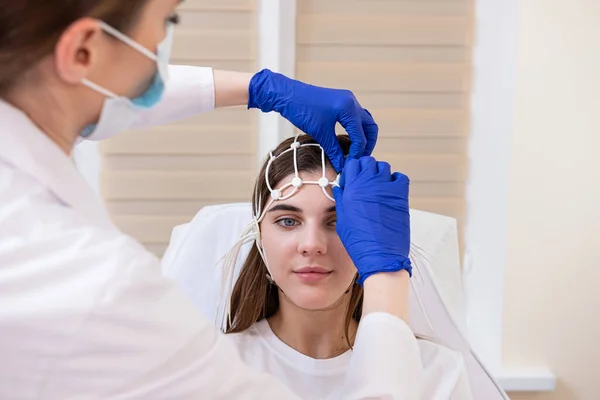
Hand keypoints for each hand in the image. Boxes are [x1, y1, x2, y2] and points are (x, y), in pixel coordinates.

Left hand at [247, 69, 377, 171]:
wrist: (287, 94)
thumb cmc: (302, 110)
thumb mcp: (320, 133)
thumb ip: (334, 150)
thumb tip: (342, 166)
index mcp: (349, 108)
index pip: (360, 136)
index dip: (357, 153)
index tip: (350, 165)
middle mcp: (352, 102)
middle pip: (370, 127)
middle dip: (367, 144)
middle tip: (360, 158)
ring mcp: (347, 100)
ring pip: (364, 121)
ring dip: (362, 136)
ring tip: (355, 151)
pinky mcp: (341, 102)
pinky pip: (355, 117)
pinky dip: (355, 130)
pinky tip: (347, 140)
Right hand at [332, 157, 411, 284]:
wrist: (379, 255)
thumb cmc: (358, 240)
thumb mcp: (343, 218)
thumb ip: (342, 199)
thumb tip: (341, 187)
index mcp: (353, 188)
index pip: (352, 163)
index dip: (352, 170)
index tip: (352, 179)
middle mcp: (369, 183)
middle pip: (369, 162)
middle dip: (365, 169)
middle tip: (365, 182)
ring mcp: (386, 187)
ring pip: (384, 167)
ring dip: (380, 174)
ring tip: (377, 188)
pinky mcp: (401, 195)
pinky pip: (400, 177)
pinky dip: (395, 180)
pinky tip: (390, 191)